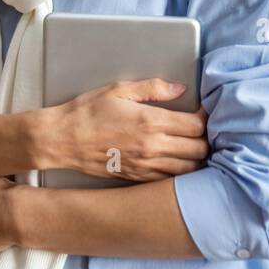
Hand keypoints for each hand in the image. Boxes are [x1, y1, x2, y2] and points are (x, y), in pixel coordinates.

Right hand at [43, 78, 209, 182]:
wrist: (62, 140)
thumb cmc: (88, 112)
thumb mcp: (119, 90)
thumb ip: (153, 88)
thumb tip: (180, 88)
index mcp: (151, 122)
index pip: (196, 125)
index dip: (205, 118)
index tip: (202, 112)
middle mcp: (152, 147)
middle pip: (199, 149)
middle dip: (205, 139)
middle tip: (199, 130)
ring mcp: (146, 166)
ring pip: (188, 169)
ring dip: (195, 158)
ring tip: (191, 145)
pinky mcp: (138, 178)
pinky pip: (169, 180)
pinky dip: (179, 172)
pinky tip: (175, 160)